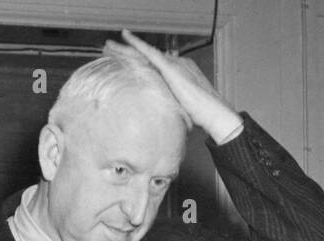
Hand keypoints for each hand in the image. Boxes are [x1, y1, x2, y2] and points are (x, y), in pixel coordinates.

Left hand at [107, 29, 243, 143]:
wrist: (215, 113)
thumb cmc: (202, 116)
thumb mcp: (182, 111)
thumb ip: (171, 108)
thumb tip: (162, 119)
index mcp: (177, 74)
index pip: (152, 67)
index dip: (136, 63)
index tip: (123, 62)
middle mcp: (175, 65)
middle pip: (146, 58)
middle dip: (127, 53)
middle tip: (109, 49)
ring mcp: (174, 65)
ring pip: (144, 53)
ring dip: (126, 48)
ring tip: (109, 45)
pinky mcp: (171, 68)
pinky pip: (150, 53)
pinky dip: (137, 44)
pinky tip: (126, 37)